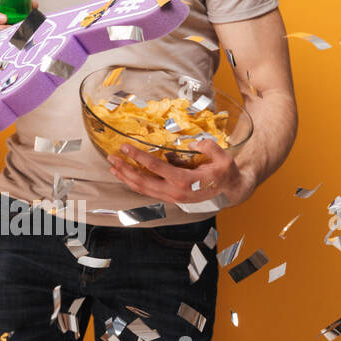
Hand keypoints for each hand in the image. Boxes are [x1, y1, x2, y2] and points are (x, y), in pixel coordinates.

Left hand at [107, 138, 254, 206]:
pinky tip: (126, 176)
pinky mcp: (170, 198)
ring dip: (126, 177)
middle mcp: (174, 191)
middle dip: (125, 169)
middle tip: (111, 157)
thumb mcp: (223, 158)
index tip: (125, 146)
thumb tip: (194, 143)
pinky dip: (134, 184)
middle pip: (142, 181)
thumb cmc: (224, 173)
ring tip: (113, 166)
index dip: (138, 156)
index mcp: (185, 181)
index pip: (155, 167)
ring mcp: (171, 197)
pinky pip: (147, 191)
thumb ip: (208, 148)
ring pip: (142, 189)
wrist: (229, 191)